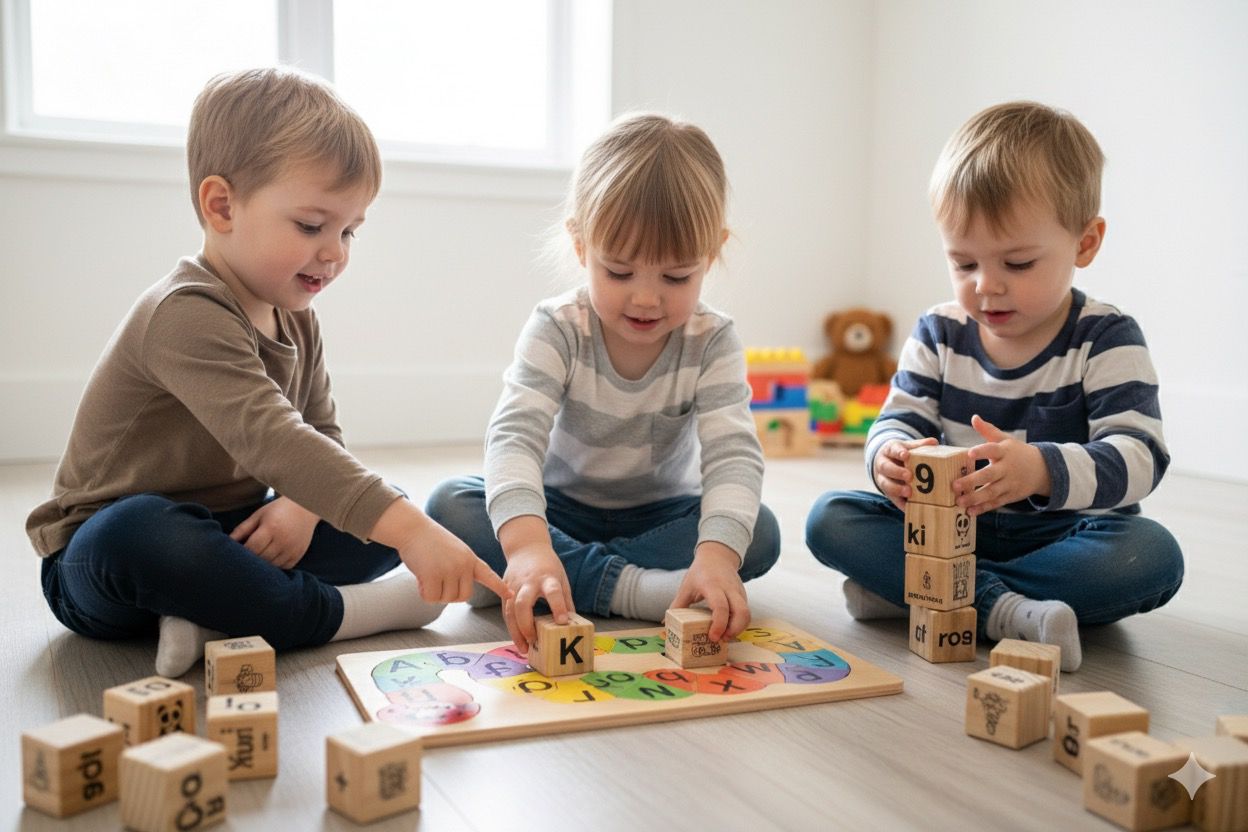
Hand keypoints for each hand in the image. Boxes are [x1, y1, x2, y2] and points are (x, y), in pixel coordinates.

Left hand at [230, 496, 318, 568]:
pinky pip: (282, 568)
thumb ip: (243, 529)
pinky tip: (269, 560)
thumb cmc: (278, 510)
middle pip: (261, 558)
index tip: (235, 554)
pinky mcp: (298, 555)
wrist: (305, 508)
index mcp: (271, 528)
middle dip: (250, 560)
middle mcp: (283, 540)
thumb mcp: (259, 515)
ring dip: (262, 565)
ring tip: (255, 561)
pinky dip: (274, 566)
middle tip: (242, 561)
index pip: (252, 548)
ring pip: (271, 566)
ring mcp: (292, 549)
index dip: (242, 553)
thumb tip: (227, 542)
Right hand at [395, 517, 511, 604]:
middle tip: (437, 580)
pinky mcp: (433, 575)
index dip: (499, 587)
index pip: (489, 575)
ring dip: (434, 592)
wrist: (413, 528)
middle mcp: (463, 564)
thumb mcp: (455, 551)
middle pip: (463, 596)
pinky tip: (421, 577)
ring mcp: (449, 569)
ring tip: (428, 573)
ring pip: (446, 599)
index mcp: (470, 558)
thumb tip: (460, 592)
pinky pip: (431, 598)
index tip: (511, 595)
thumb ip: (462, 568)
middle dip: (449, 594)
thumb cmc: (430, 541)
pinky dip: (424, 593)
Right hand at [501, 544, 574, 652]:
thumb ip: (565, 600)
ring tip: (524, 649)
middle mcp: (528, 582)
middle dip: (527, 625)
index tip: (562, 622)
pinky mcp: (505, 591)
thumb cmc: (547, 566)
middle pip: (523, 604)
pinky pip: (506, 612)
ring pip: (510, 611)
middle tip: (534, 641)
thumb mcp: (561, 578)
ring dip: (516, 632)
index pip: (553, 592)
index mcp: (547, 577)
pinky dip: (511, 627)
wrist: (526, 548)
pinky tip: (518, 640)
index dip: (558, 606)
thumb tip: (571, 624)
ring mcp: (514, 586)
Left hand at [671, 541, 748, 641]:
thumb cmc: (699, 573)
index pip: (720, 606)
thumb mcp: (686, 587)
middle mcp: (729, 589)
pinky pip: (745, 612)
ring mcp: (738, 592)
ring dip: (738, 629)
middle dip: (734, 630)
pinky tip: (728, 629)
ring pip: (747, 614)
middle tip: (722, 640)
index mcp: (712, 586)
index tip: (713, 637)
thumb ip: (677, 606)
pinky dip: (739, 624)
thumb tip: (665, 625)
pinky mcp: (743, 596)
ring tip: (725, 636)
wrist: (717, 556)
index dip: (719, 624)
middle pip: (741, 612)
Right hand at [873, 436, 938, 510]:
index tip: (906, 455)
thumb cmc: (901, 454)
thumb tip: (934, 442)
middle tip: (909, 476)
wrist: (885, 463)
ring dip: (897, 489)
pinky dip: (900, 503)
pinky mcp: (887, 492)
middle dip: (897, 472)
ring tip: (909, 492)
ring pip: (885, 484)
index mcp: (889, 450)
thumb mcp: (908, 447)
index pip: (892, 449)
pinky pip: (892, 499)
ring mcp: (883, 479)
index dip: (898, 452)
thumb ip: (920, 446)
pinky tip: (908, 507)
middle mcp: (882, 464)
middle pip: (886, 467)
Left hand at [954, 414, 1050, 515]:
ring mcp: (1009, 484)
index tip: (970, 453)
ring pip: (992, 492)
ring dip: (975, 498)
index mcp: (1004, 452)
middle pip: (989, 475)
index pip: (992, 450)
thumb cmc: (1016, 452)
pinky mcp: (1010, 496)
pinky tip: (970, 512)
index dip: (982, 451)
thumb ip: (988, 430)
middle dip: (972, 481)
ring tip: (959, 502)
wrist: (1042, 469)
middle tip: (955, 485)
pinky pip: (996, 503)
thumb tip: (974, 417)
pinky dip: (984, 508)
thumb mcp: (1005, 439)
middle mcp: (1007, 469)